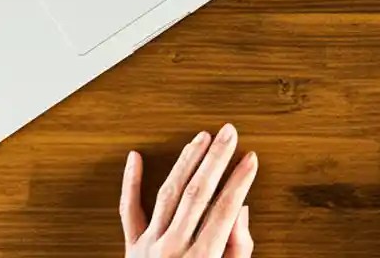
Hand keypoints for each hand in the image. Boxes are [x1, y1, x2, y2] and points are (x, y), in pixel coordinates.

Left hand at [120, 123, 258, 256]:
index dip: (240, 181)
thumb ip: (238, 248)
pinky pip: (128, 211)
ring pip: (168, 194)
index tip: (250, 158)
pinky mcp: (132, 246)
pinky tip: (135, 157)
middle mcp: (173, 248)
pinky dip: (130, 183)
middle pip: (197, 193)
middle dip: (216, 159)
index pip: (225, 210)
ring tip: (201, 138)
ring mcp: (149, 246)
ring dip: (186, 161)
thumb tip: (241, 210)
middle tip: (228, 133)